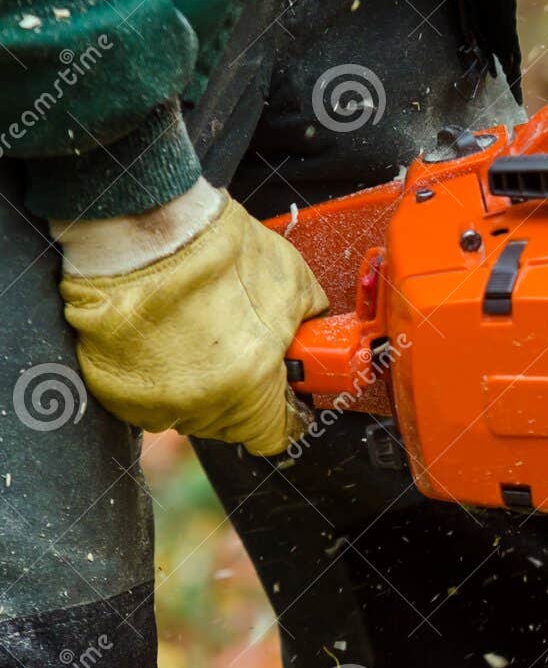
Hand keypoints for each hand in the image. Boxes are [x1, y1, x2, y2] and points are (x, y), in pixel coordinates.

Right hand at [54, 183, 327, 455]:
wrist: (145, 233)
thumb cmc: (216, 252)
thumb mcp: (295, 284)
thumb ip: (309, 324)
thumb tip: (313, 340)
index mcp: (251, 384)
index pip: (276, 434)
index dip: (283, 414)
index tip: (281, 399)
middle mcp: (201, 403)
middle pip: (231, 424)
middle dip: (241, 392)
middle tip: (237, 349)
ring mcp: (152, 401)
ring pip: (187, 412)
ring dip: (196, 386)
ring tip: (195, 335)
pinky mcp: (114, 391)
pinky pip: (145, 401)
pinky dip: (155, 378)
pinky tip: (162, 339)